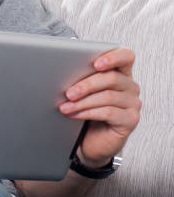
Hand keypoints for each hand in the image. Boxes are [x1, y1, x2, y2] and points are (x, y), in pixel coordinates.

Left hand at [59, 47, 140, 167]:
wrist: (89, 140)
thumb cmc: (85, 112)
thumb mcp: (82, 92)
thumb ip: (81, 77)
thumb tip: (62, 70)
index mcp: (120, 73)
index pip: (126, 56)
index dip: (113, 57)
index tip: (95, 63)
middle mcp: (130, 87)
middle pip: (111, 78)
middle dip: (85, 85)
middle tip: (67, 93)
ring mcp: (133, 104)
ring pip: (107, 96)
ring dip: (82, 102)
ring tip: (65, 107)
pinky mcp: (131, 120)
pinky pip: (109, 112)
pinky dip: (88, 112)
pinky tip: (74, 114)